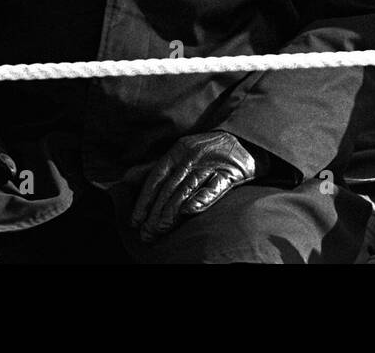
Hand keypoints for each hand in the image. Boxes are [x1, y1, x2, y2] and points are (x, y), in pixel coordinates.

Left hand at [130, 130, 255, 242]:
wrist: (248, 140)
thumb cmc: (209, 151)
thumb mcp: (181, 154)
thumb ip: (156, 167)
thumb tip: (127, 178)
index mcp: (179, 150)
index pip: (156, 177)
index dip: (144, 200)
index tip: (135, 220)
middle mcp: (194, 155)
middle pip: (170, 187)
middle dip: (156, 212)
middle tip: (147, 233)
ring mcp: (213, 162)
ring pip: (188, 188)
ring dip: (172, 211)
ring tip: (162, 230)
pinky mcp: (231, 171)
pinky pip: (215, 186)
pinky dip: (202, 198)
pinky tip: (190, 211)